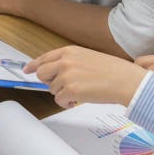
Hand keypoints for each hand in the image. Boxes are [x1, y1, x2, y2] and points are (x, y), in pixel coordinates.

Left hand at [24, 46, 147, 107]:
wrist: (125, 80)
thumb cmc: (112, 70)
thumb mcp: (88, 57)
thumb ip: (69, 61)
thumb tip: (55, 72)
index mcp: (70, 51)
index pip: (44, 58)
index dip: (34, 65)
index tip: (27, 69)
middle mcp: (65, 61)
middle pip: (42, 74)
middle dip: (49, 82)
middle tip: (63, 85)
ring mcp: (67, 76)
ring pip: (52, 89)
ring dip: (64, 93)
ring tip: (83, 89)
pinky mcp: (70, 90)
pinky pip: (59, 101)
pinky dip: (68, 103)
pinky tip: (81, 98)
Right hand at [135, 52, 153, 96]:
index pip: (150, 70)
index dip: (142, 83)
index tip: (139, 95)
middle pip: (141, 62)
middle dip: (137, 76)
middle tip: (138, 92)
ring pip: (143, 63)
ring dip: (141, 75)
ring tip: (143, 90)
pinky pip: (149, 66)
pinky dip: (146, 74)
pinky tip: (149, 86)